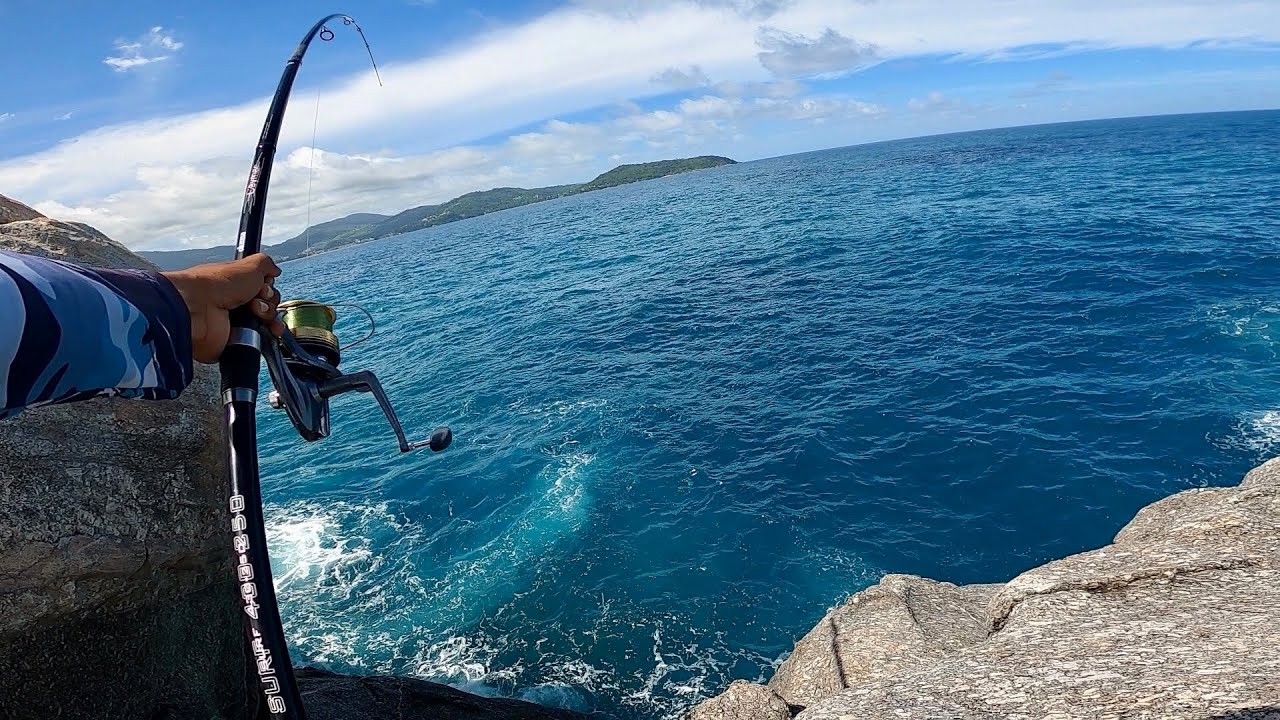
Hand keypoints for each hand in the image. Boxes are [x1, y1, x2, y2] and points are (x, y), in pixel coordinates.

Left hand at [162, 254, 286, 362]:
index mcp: (235, 285)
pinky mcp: (234, 341)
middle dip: (269, 302)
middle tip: (257, 300)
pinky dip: (267, 335)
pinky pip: (259, 341)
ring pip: (266, 323)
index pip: (263, 288)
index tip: (264, 286)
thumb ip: (265, 264)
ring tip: (257, 314)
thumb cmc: (217, 283)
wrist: (198, 308)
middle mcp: (235, 303)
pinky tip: (268, 330)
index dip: (268, 288)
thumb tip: (274, 270)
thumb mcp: (248, 265)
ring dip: (269, 317)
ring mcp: (235, 323)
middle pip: (267, 305)